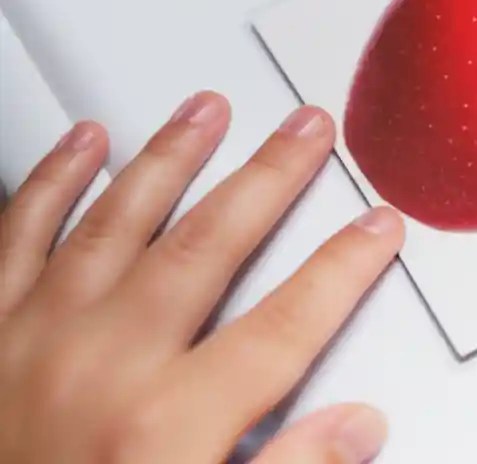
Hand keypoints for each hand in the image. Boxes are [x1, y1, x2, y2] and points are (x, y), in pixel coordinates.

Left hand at [0, 91, 404, 462]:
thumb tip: (356, 429)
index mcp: (167, 425)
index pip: (285, 325)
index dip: (341, 270)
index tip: (376, 229)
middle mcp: (105, 365)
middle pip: (209, 247)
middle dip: (269, 179)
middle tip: (306, 130)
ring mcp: (34, 339)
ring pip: (117, 222)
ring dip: (170, 158)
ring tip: (208, 110)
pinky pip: (17, 237)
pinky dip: (51, 183)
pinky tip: (84, 145)